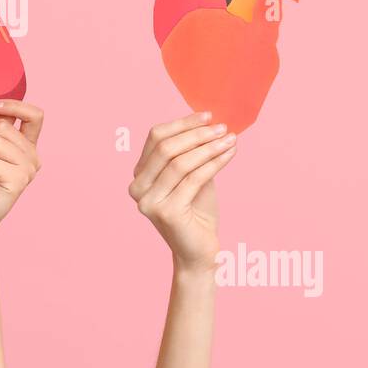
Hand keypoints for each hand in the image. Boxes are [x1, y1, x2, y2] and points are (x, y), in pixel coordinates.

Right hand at [129, 113, 236, 273]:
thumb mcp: (192, 175)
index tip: (208, 116)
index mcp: (139, 175)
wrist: (200, 252)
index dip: (182, 124)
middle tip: (222, 128)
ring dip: (209, 147)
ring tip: (230, 139)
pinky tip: (229, 154)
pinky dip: (214, 163)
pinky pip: (194, 179)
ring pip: (180, 162)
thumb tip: (209, 122)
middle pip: (166, 148)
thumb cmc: (197, 213)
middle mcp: (137, 187)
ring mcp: (149, 201)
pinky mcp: (166, 212)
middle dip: (197, 134)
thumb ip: (193, 153)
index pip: (156, 138)